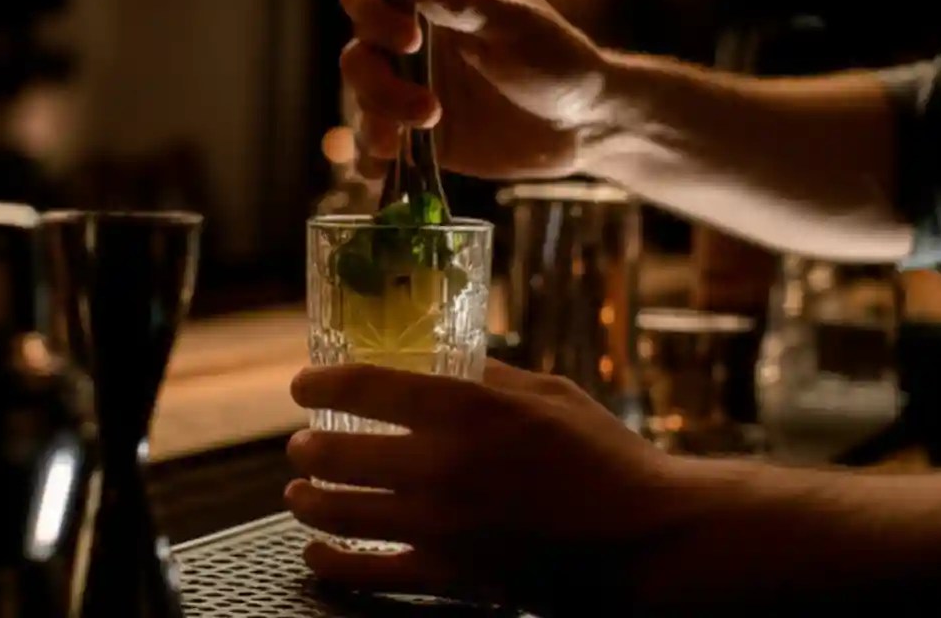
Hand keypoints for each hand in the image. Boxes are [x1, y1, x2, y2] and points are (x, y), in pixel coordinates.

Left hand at [285, 360, 684, 613]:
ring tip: (297, 492)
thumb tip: (442, 364)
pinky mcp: (449, 575)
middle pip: (337, 452)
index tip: (303, 384)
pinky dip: (333, 563)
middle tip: (299, 445)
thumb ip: (488, 375)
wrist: (643, 538)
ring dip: (307, 500)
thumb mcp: (549, 392)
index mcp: (466, 408)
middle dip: (306, 447)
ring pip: (341, 512)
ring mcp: (440, 525)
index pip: (364, 387)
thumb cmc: (603, 456)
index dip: (321, 382)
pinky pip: (371, 572)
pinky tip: (315, 552)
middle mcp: (441, 465)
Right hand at [340, 0, 616, 180]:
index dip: (372, 11)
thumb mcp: (518, 25)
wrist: (582, 124)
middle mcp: (408, 49)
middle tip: (427, 107)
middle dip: (379, 83)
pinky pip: (376, 150)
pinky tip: (384, 170)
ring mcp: (408, 95)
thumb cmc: (556, 60)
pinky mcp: (416, 141)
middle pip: (357, 57)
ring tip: (418, 136)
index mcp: (429, 6)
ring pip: (362, 104)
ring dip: (379, 121)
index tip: (409, 37)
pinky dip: (371, 160)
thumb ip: (466, 5)